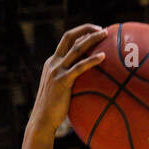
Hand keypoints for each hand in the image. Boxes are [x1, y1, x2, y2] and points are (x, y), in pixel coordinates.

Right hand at [28, 24, 107, 139]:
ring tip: (106, 34)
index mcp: (52, 63)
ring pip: (76, 48)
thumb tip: (87, 85)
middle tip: (102, 28)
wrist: (42, 120)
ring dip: (91, 38)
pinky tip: (103, 56)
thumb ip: (69, 83)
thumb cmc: (53, 111)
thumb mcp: (60, 92)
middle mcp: (53, 63)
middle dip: (86, 29)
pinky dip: (92, 60)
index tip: (93, 32)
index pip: (66, 41)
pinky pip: (80, 67)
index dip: (80, 33)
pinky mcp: (62, 81)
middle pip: (69, 37)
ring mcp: (56, 71)